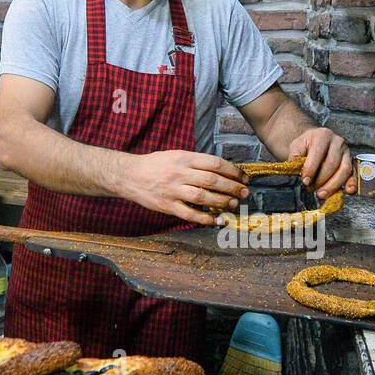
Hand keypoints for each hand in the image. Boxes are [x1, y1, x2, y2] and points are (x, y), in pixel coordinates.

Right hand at [122, 150, 248, 225]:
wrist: (128, 175)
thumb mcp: (175, 155)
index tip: (243, 177)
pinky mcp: (167, 206)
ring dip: (222, 201)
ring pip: (203, 197)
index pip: (214, 163)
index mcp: (184, 158)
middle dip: (232, 187)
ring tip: (234, 204)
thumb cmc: (155, 165)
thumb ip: (196, 162)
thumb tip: (221, 170)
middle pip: (212, 180)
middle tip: (245, 192)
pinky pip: (189, 214)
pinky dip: (205, 218)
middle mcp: (179, 173)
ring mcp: (173, 190)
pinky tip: (216, 220)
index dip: (232, 170)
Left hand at [289, 127, 354, 199]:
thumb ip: (295, 158)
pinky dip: (352, 183)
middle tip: (310, 189)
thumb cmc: (305, 146)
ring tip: (321, 194)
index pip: (318, 153)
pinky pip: (354, 174)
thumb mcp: (296, 147)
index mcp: (323, 135)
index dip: (311, 169)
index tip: (305, 181)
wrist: (314, 142)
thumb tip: (296, 173)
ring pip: (344, 170)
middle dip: (321, 180)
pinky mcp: (351, 162)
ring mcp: (346, 152)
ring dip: (333, 185)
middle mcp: (338, 141)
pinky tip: (348, 191)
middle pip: (332, 163)